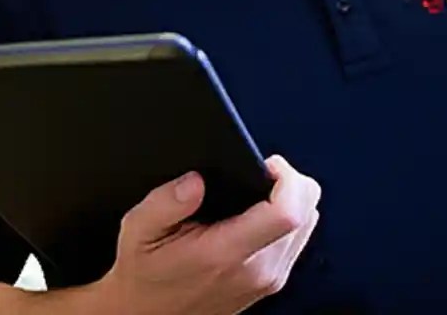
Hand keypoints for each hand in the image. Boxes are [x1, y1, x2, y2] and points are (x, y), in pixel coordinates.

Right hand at [94, 155, 320, 314]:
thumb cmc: (146, 274)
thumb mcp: (138, 233)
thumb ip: (164, 203)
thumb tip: (196, 180)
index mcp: (226, 254)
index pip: (287, 213)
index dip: (288, 179)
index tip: (268, 165)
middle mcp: (258, 270)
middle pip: (307, 212)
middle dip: (292, 182)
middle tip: (263, 173)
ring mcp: (270, 279)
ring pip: (309, 224)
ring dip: (293, 200)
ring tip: (260, 192)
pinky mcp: (273, 282)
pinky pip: (299, 238)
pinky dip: (289, 219)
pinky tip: (261, 213)